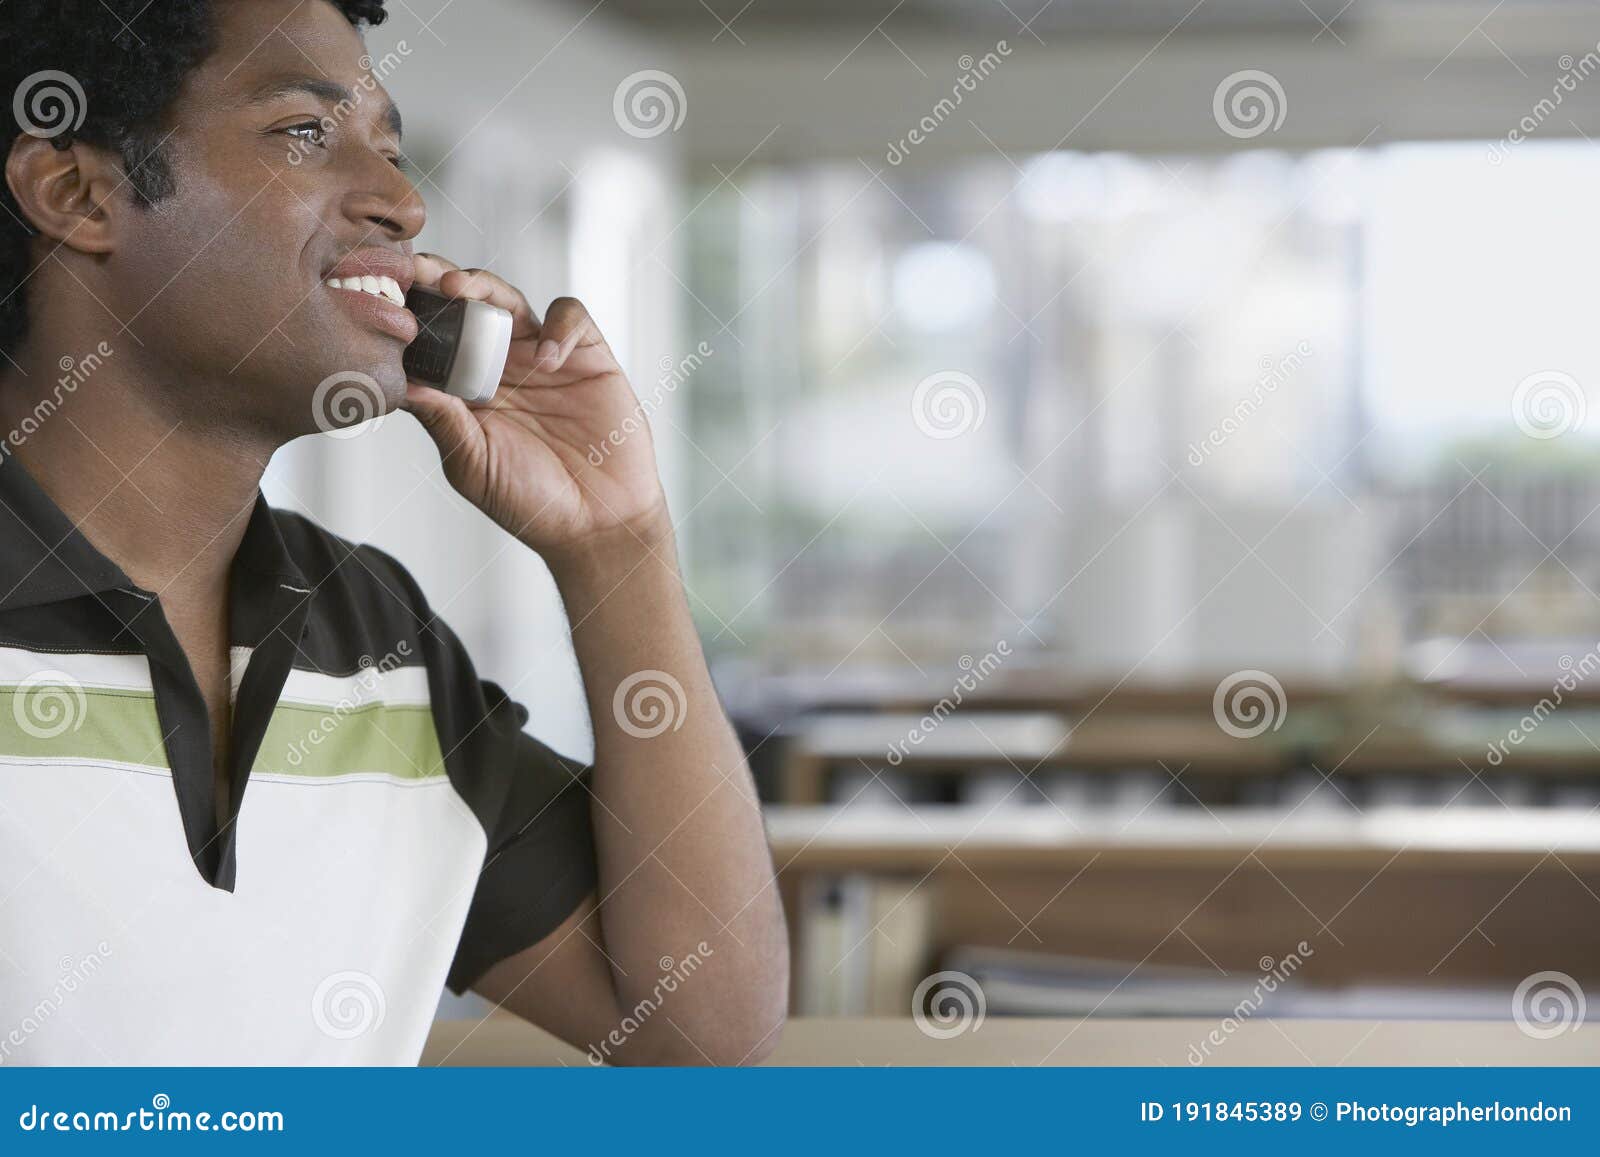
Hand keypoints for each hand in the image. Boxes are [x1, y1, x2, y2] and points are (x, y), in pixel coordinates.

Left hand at [400, 254, 669, 558]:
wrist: (598, 522)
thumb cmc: (531, 501)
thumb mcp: (472, 464)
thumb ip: (443, 421)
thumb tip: (400, 382)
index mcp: (466, 387)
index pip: (433, 335)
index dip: (411, 311)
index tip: (382, 296)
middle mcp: (502, 364)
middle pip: (467, 304)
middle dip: (438, 279)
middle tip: (416, 271)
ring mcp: (544, 356)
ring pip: (510, 299)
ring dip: (484, 286)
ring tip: (460, 290)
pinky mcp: (588, 356)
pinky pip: (571, 317)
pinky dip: (558, 325)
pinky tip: (548, 358)